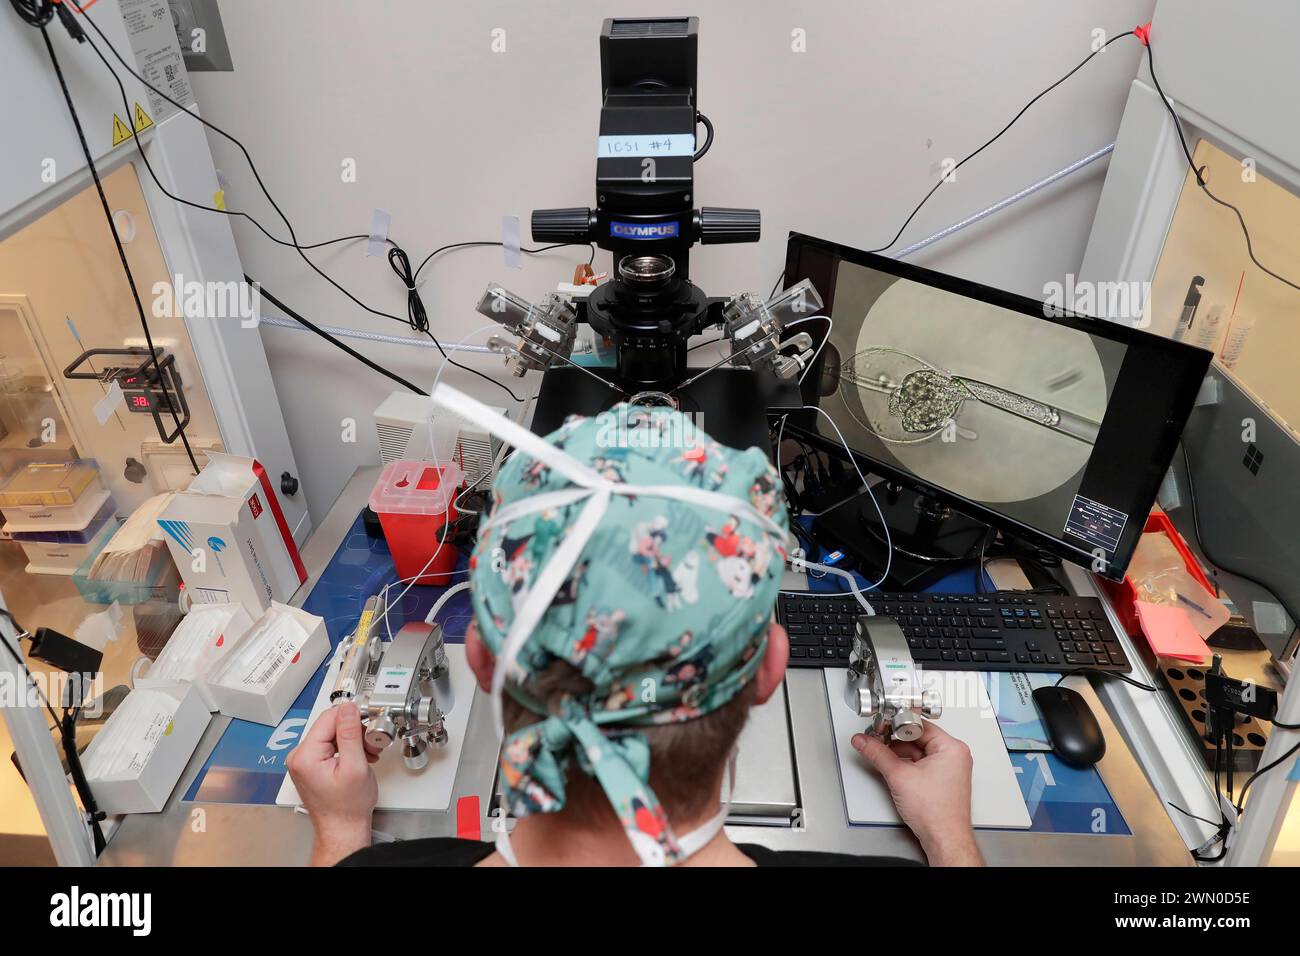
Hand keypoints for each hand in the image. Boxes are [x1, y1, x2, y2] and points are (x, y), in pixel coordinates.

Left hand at [286, 702, 377, 865]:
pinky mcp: (311, 765)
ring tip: (368, 753)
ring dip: (353, 740)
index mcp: (305, 755)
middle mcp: (299, 756)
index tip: (369, 720)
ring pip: (332, 734)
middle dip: (355, 731)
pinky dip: (347, 748)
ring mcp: (304, 761)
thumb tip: (348, 708)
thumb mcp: (355, 766)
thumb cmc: (347, 807)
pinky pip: (330, 745)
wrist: (342, 828)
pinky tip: (359, 757)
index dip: (353, 716)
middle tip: (371, 743)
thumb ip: (350, 733)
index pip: (329, 717)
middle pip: (330, 725)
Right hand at [852, 721, 982, 865]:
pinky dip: (906, 764)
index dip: (896, 725)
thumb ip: (877, 754)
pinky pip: (921, 763)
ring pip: (917, 751)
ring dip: (899, 753)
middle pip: (917, 737)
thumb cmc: (936, 813)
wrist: (943, 838)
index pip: (918, 725)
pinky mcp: (942, 779)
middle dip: (895, 740)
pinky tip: (893, 769)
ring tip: (883, 757)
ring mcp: (949, 768)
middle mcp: (954, 756)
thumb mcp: (899, 776)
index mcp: (952, 748)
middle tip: (877, 741)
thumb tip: (864, 741)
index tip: (880, 728)